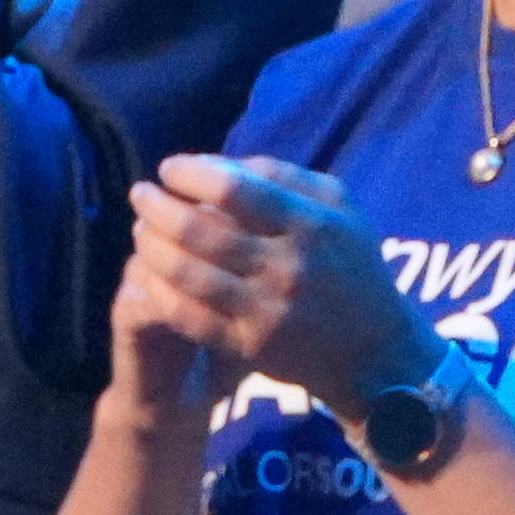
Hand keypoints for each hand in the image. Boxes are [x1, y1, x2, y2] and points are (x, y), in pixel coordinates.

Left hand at [127, 156, 424, 423]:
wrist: (375, 351)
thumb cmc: (353, 267)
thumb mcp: (340, 208)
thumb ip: (285, 178)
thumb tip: (218, 163)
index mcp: (311, 224)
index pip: (234, 189)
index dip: (190, 173)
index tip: (168, 168)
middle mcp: (287, 266)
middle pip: (200, 231)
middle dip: (158, 208)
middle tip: (139, 195)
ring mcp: (266, 310)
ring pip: (187, 274)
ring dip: (152, 247)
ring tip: (140, 230)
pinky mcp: (250, 345)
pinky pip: (189, 316)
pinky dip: (161, 291)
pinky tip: (150, 275)